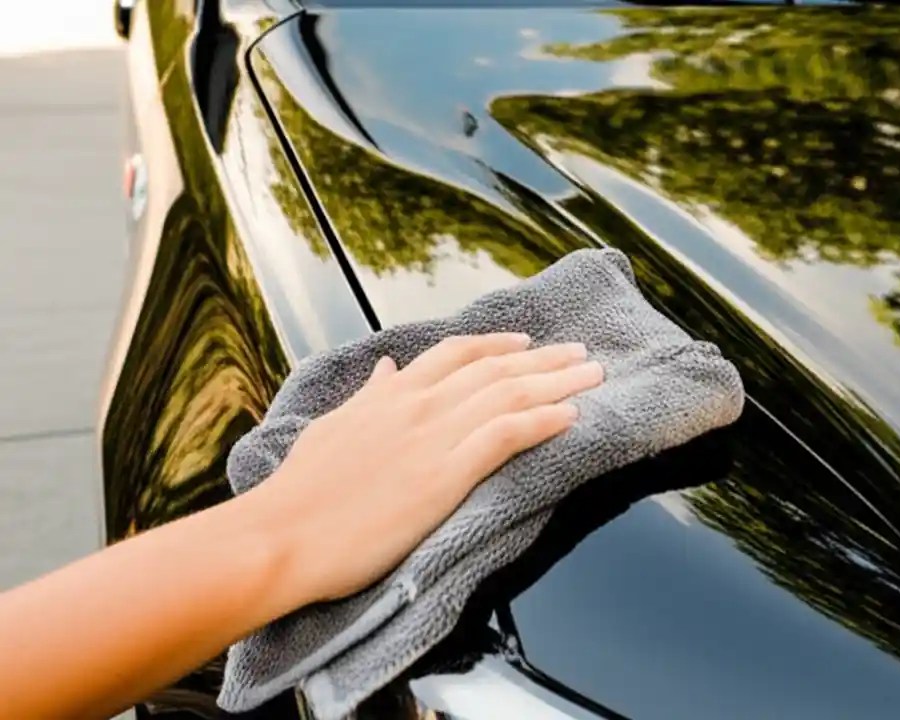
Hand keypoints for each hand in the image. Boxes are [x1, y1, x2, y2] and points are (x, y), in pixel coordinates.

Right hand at [241, 333, 602, 606]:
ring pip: (509, 394)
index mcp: (392, 394)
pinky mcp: (444, 476)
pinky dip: (543, 421)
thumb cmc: (299, 493)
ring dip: (558, 382)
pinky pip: (506, 436)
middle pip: (496, 368)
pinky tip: (572, 416)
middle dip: (545, 359)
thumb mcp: (333, 428)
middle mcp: (418, 406)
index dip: (498, 344)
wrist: (280, 536)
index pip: (456, 354)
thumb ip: (369, 397)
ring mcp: (433, 438)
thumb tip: (388, 369)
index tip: (528, 342)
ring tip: (594, 375)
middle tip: (583, 353)